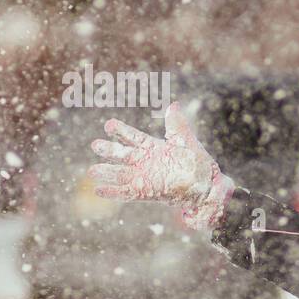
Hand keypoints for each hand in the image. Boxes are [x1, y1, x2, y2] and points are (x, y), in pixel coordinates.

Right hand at [89, 101, 233, 230]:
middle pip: (123, 155)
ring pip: (121, 174)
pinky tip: (99, 190)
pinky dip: (114, 192)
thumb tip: (173, 105)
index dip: (121, 131)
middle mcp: (145, 162)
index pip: (133, 137)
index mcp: (153, 147)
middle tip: (96, 145)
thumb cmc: (197, 162)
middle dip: (109, 150)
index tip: (108, 125)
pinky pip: (127, 193)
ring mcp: (145, 177)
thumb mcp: (186, 141)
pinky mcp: (147, 192)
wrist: (206, 186)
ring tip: (92, 171)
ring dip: (107, 172)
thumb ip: (177, 125)